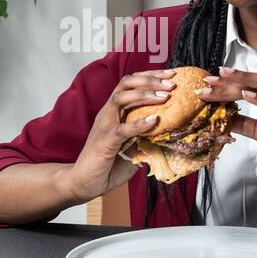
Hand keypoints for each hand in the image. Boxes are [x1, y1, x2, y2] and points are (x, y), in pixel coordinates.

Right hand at [63, 69, 178, 202]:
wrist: (84, 183)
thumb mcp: (133, 146)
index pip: (130, 83)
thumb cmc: (108, 165)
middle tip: (171, 83)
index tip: (171, 74)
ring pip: (120, 98)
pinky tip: (155, 120)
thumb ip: (146, 137)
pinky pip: (122, 129)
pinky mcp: (104, 142)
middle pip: (126, 83)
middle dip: (150, 79)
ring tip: (164, 96)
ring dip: (144, 94)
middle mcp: (108, 113)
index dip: (151, 76)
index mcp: (114, 111)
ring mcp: (104, 126)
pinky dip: (139, 123)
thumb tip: (170, 132)